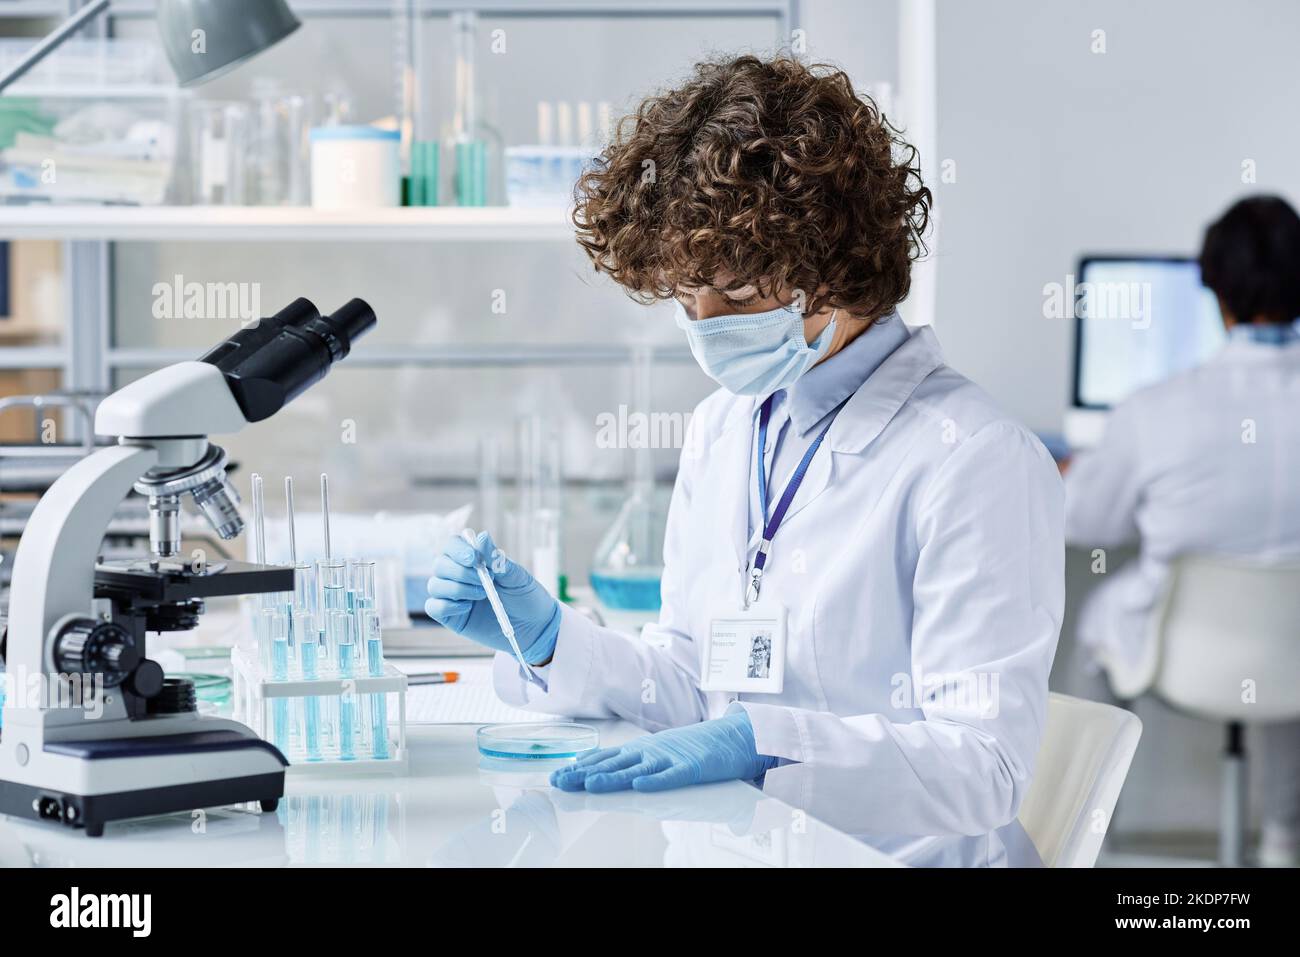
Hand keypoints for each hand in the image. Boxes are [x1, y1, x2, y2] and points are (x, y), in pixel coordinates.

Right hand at [424, 530, 559, 663]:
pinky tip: (467, 607)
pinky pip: (433, 607)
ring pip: (435, 585)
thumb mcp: (515, 576)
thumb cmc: (525, 597)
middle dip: (459, 571)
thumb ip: (496, 559)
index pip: (452, 545)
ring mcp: (453, 596)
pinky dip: (447, 605)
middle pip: (440, 564)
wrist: (533, 628)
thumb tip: (482, 536)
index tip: (474, 559)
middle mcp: (458, 575)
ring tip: (482, 594)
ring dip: (457, 588)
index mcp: (473, 560)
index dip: (458, 549)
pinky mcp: (450, 616)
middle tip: (484, 580)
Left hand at [550, 712, 777, 793]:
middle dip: (584, 774)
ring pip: (637, 770)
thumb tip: (600, 767)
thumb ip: (633, 760)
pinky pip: (672, 776)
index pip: (605, 758)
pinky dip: (656, 781)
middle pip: (613, 764)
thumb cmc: (694, 746)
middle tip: (559, 782)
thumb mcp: (658, 750)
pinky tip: (640, 786)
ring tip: (590, 785)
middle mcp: (650, 751)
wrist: (733, 735)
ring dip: (612, 777)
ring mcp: (670, 758)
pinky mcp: (692, 767)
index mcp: (641, 749)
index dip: (581, 766)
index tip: (558, 774)